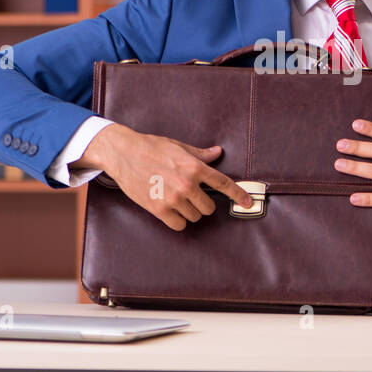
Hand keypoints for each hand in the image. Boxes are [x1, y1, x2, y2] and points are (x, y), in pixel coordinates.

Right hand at [80, 123, 251, 231]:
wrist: (124, 154)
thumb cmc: (151, 147)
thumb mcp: (179, 146)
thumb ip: (200, 154)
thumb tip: (218, 153)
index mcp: (194, 166)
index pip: (223, 183)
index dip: (238, 195)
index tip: (248, 203)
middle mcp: (186, 184)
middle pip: (208, 207)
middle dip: (203, 203)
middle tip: (191, 196)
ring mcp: (173, 198)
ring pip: (194, 217)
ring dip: (189, 212)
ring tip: (176, 199)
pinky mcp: (158, 209)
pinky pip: (179, 225)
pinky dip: (178, 220)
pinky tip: (170, 210)